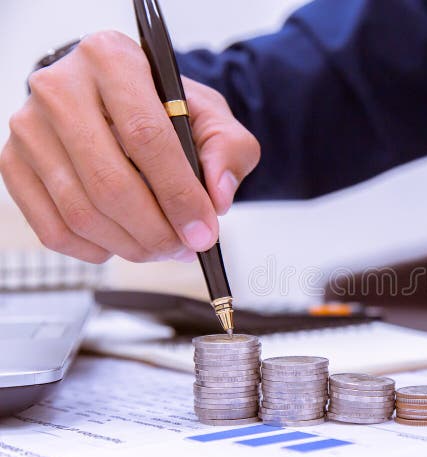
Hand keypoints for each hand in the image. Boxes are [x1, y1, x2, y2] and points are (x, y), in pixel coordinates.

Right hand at [0, 31, 259, 262]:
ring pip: (80, 211)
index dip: (179, 194)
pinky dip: (94, 250)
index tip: (204, 232)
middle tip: (185, 248)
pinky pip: (53, 228)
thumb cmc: (168, 109)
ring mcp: (29, 127)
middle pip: (109, 182)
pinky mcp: (13, 162)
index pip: (146, 136)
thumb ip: (229, 150)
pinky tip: (124, 243)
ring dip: (130, 246)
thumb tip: (218, 197)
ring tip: (163, 248)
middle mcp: (59, 87)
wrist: (122, 102)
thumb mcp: (213, 117)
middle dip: (155, 231)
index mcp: (112, 59)